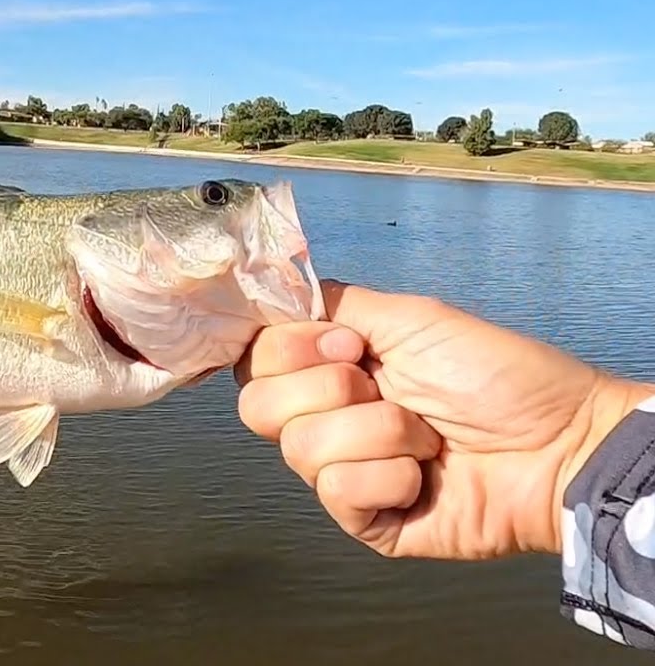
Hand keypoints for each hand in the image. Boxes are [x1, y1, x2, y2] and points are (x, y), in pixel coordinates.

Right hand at [234, 279, 654, 559]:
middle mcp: (327, 417)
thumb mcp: (412, 318)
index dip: (288, 349)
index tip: (350, 345)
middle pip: (257, 407)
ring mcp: (343, 472)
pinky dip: (388, 476)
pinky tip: (424, 475)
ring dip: (377, 433)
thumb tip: (272, 293)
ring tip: (426, 437)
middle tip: (385, 388)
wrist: (558, 444)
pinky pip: (337, 492)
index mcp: (330, 367)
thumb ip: (335, 303)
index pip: (255, 359)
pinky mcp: (364, 520)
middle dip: (328, 390)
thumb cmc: (498, 376)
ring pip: (301, 449)